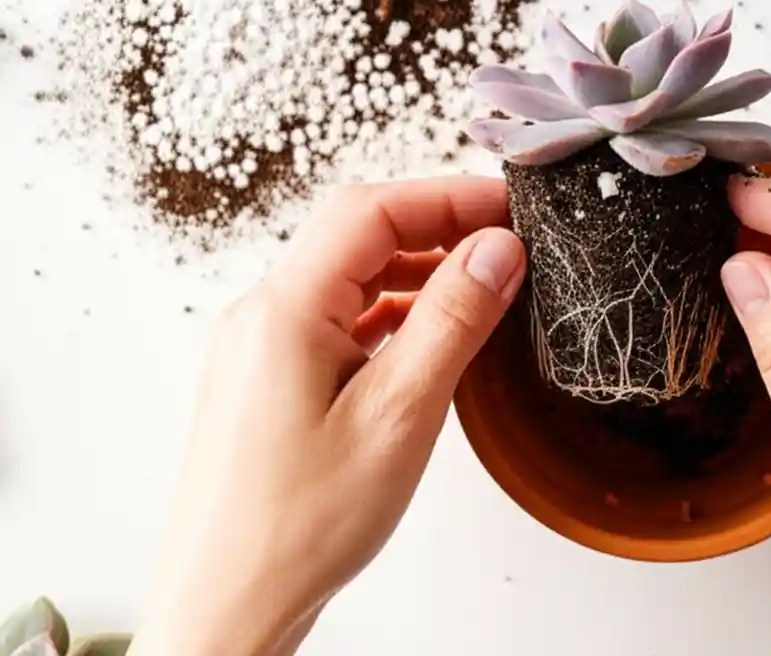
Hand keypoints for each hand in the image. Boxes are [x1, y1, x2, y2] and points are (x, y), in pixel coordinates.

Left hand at [129, 179, 525, 655]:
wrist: (227, 604)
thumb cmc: (300, 525)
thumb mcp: (398, 415)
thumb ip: (451, 321)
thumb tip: (499, 249)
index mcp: (284, 309)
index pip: (372, 210)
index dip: (448, 196)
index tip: (513, 208)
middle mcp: (263, 316)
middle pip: (357, 235)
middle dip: (437, 226)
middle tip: (510, 242)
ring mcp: (262, 349)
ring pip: (348, 278)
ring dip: (416, 270)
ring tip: (484, 285)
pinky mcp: (270, 381)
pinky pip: (337, 322)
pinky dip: (390, 314)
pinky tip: (432, 335)